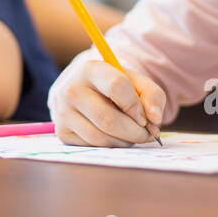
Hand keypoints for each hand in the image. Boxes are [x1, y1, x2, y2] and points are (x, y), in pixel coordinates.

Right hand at [50, 59, 166, 145]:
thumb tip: (155, 120)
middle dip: (135, 132)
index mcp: (90, 69)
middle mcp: (71, 90)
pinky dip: (111, 146)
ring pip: (101, 137)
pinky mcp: (62, 131)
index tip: (146, 118)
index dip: (136, 106)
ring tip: (132, 134)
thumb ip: (152, 95)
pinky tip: (115, 137)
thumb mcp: (135, 81)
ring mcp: (63, 112)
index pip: (117, 87)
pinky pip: (93, 146)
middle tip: (147, 135)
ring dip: (124, 142)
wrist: (83, 88)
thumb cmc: (113, 85)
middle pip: (108, 119)